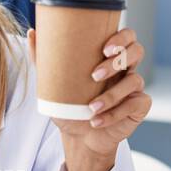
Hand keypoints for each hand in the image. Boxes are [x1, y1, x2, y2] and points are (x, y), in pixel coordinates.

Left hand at [27, 27, 152, 170]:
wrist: (79, 137)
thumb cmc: (69, 106)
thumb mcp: (54, 84)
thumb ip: (44, 59)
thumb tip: (31, 32)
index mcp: (110, 57)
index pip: (126, 35)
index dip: (121, 38)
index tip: (103, 49)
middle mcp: (126, 68)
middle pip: (138, 50)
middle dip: (118, 60)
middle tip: (95, 75)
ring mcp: (135, 87)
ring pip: (135, 80)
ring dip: (111, 94)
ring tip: (90, 108)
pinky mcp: (139, 106)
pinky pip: (135, 104)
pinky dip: (114, 114)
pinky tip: (97, 121)